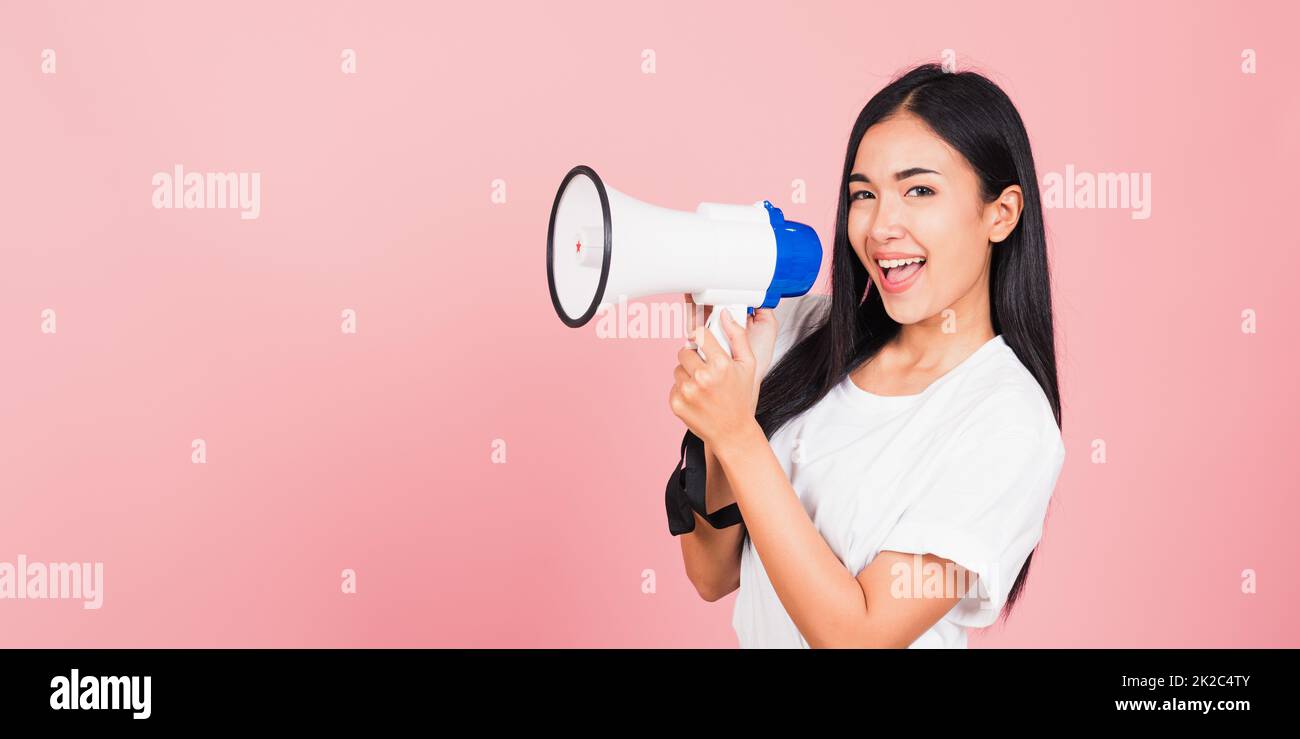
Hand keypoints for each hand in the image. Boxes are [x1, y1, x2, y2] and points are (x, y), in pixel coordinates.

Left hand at [669, 310, 763, 449]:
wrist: (732, 432)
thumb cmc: (741, 398)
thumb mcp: (748, 365)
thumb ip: (738, 336)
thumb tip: (725, 314)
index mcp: (720, 365)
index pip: (699, 334)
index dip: (701, 338)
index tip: (703, 342)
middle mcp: (702, 377)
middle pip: (684, 351)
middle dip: (694, 357)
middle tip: (706, 370)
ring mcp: (687, 391)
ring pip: (677, 369)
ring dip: (688, 374)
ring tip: (703, 387)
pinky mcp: (676, 403)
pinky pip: (674, 386)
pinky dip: (683, 390)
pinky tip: (697, 399)